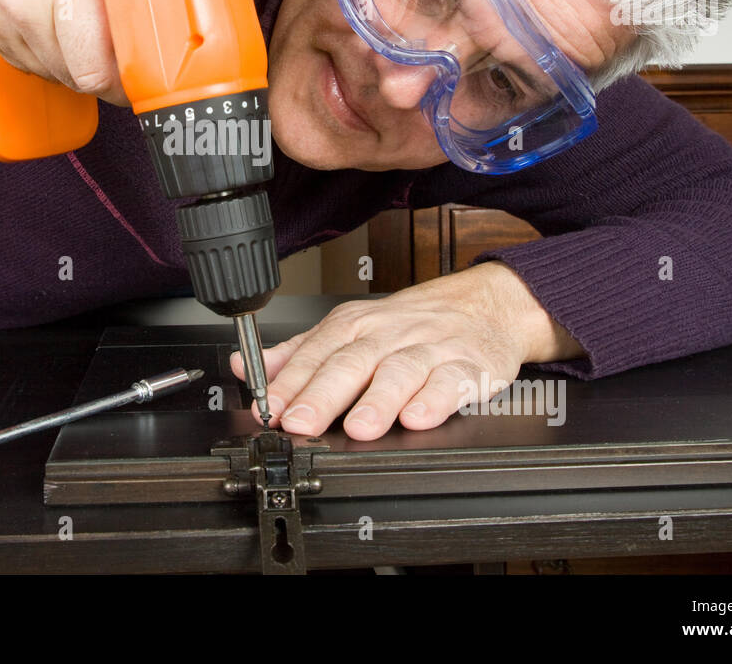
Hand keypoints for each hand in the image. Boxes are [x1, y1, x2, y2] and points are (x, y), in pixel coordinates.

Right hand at [0, 0, 126, 105]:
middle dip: (108, 75)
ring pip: (52, 74)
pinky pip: (26, 62)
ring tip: (93, 36)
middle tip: (128, 59)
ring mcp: (0, 18)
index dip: (126, 81)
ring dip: (77, 66)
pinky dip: (49, 56)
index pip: (97, 69)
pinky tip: (62, 28)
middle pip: (78, 77)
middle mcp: (26, 5)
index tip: (143, 77)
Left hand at [231, 261, 584, 439]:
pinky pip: (453, 382)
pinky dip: (436, 400)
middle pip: (352, 362)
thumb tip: (247, 366)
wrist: (484, 304)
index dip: (290, 382)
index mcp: (355, 325)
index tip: (268, 408)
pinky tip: (420, 417)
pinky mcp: (469, 366)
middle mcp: (389, 334)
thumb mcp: (350, 328)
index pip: (316, 352)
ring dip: (379, 400)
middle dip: (323, 393)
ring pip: (400, 371)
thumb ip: (297, 352)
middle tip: (301, 422)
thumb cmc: (410, 325)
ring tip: (359, 427)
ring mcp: (430, 349)